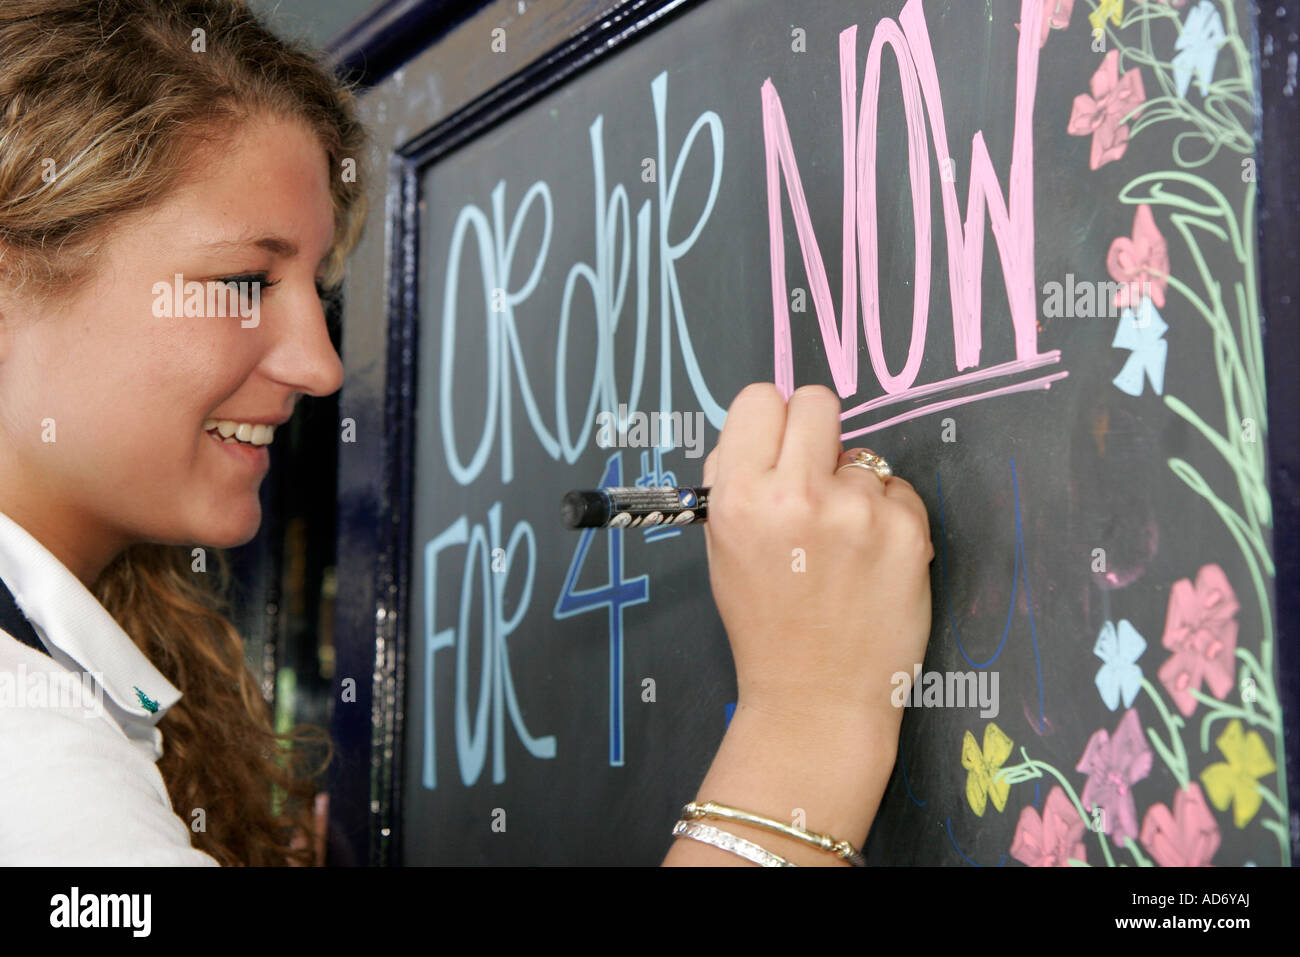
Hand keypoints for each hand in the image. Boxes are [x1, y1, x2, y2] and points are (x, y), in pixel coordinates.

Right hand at [701, 383, 934, 734]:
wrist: (816, 699)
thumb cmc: (766, 624)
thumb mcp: (723, 547)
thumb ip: (735, 481)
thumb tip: (762, 429)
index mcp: (740, 497)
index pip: (760, 398)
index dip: (771, 421)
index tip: (779, 446)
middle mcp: (797, 495)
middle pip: (817, 401)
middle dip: (816, 432)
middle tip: (816, 476)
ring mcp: (857, 512)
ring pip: (863, 457)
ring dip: (854, 488)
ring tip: (842, 545)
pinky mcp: (907, 531)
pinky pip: (899, 492)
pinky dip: (888, 518)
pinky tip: (870, 561)